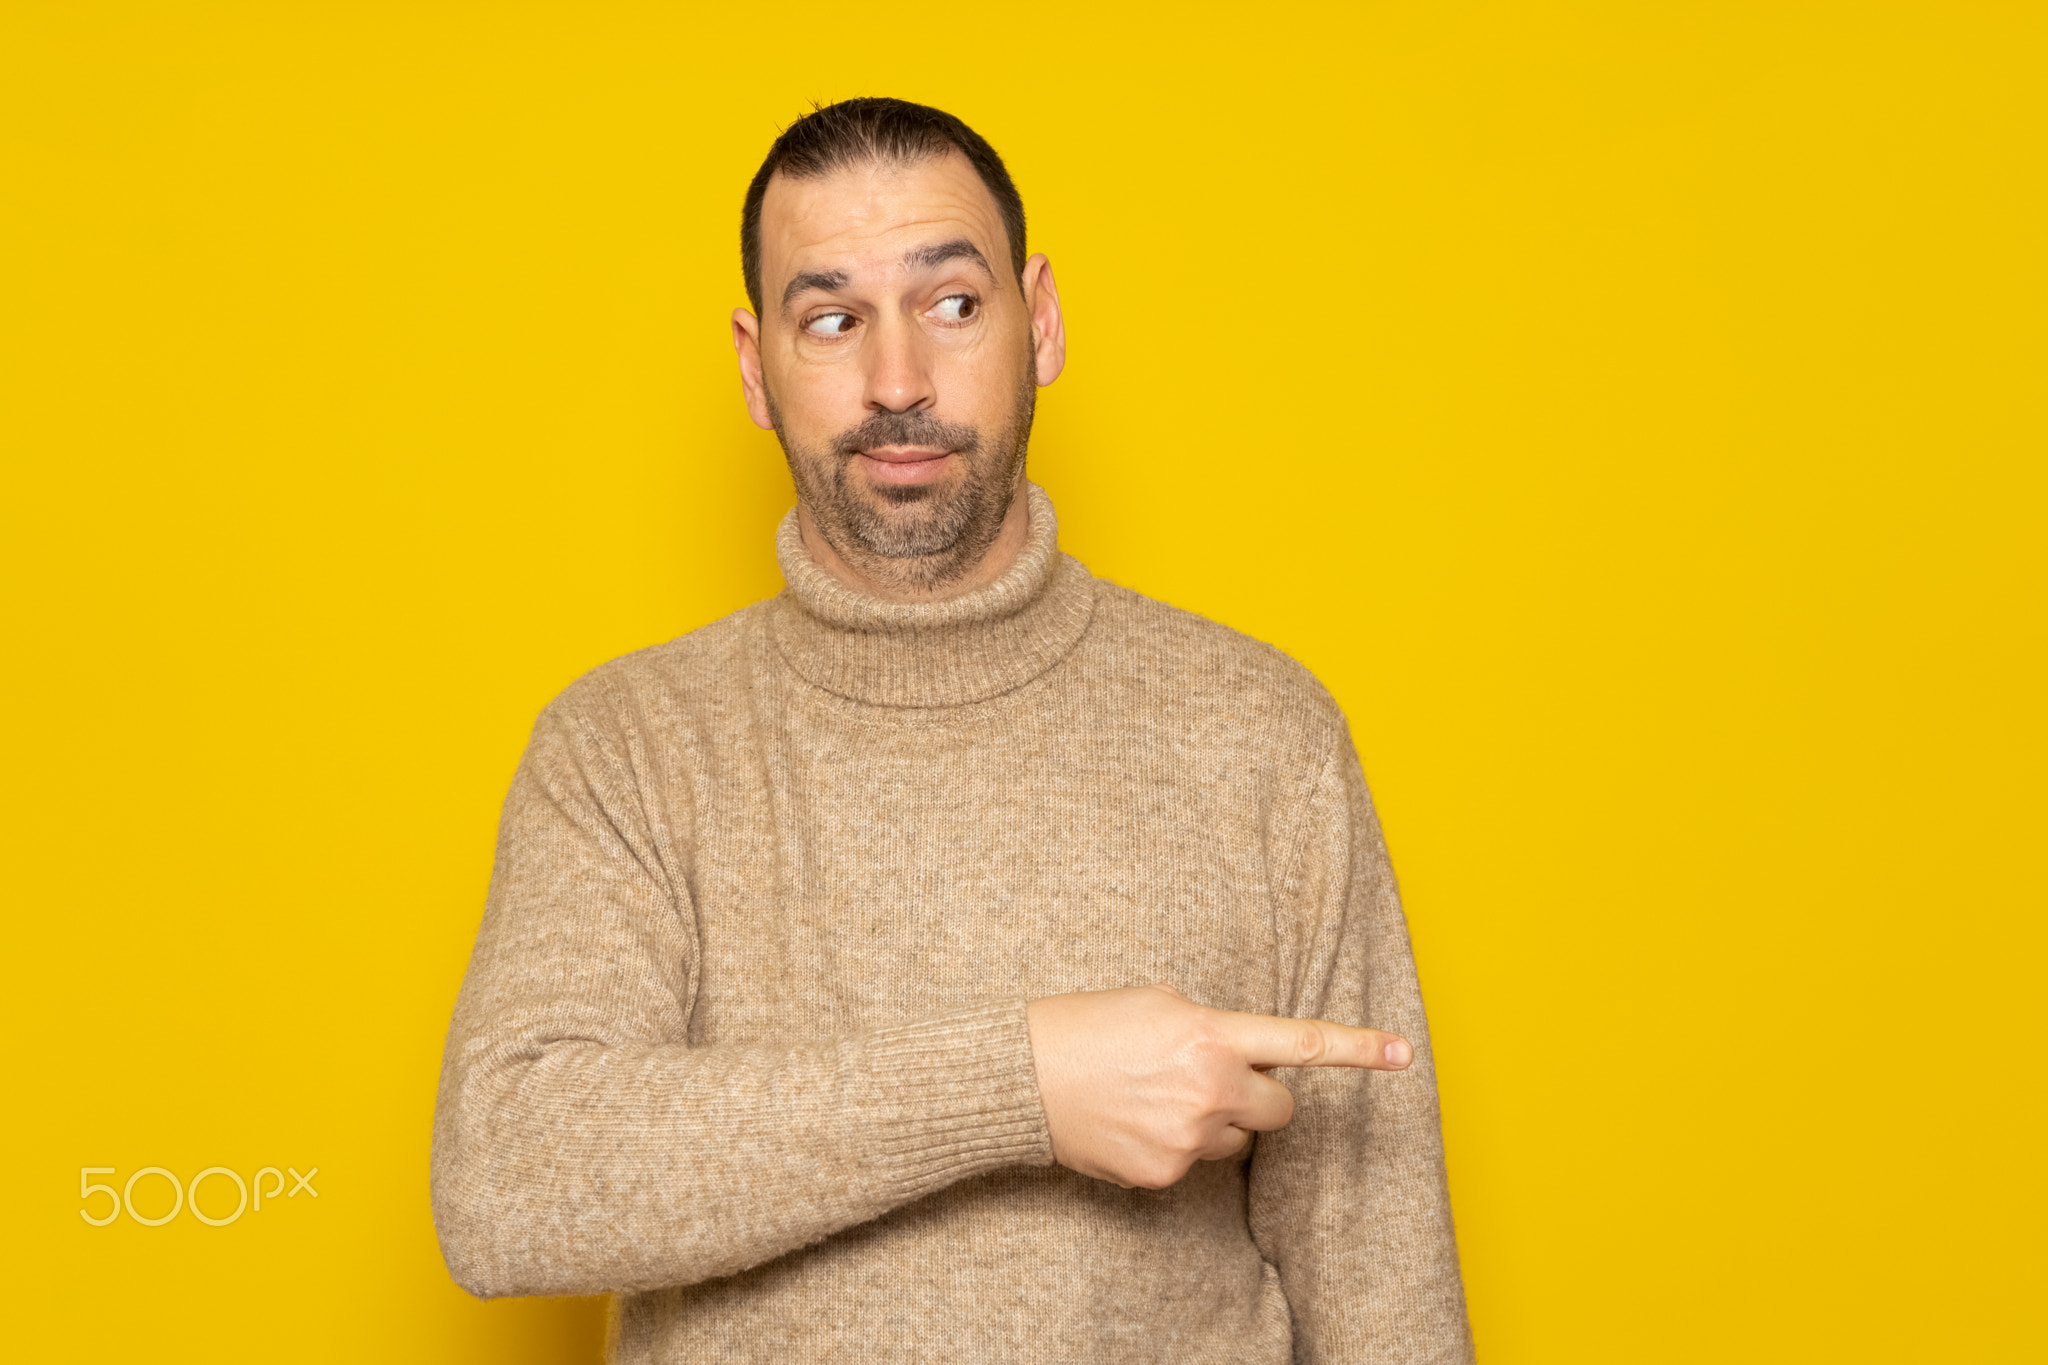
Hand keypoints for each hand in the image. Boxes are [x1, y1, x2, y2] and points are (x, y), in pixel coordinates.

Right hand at [1025, 984, 1412, 1189]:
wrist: (1026, 1076)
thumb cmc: (1091, 1026)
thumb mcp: (1161, 1003)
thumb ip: (1216, 1027)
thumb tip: (1248, 1059)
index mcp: (1211, 1034)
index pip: (1300, 1043)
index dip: (1358, 1048)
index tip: (1405, 1052)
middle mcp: (1209, 1088)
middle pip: (1280, 1106)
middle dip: (1261, 1094)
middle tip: (1214, 1076)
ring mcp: (1189, 1137)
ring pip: (1239, 1138)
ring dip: (1217, 1119)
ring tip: (1158, 1095)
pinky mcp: (1166, 1173)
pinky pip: (1199, 1163)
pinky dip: (1178, 1144)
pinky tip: (1138, 1121)